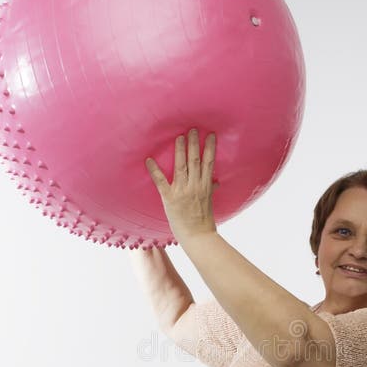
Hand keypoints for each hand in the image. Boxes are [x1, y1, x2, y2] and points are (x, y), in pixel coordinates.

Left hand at [145, 128, 218, 243]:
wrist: (198, 237)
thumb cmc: (204, 222)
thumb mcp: (210, 203)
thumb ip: (211, 190)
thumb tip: (217, 182)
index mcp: (205, 186)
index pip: (209, 163)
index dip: (210, 148)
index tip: (210, 135)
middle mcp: (195, 186)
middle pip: (195, 160)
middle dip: (194, 143)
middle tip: (193, 129)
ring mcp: (182, 191)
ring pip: (182, 166)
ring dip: (180, 150)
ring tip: (180, 136)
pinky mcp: (170, 198)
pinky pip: (161, 181)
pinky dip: (155, 170)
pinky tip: (149, 160)